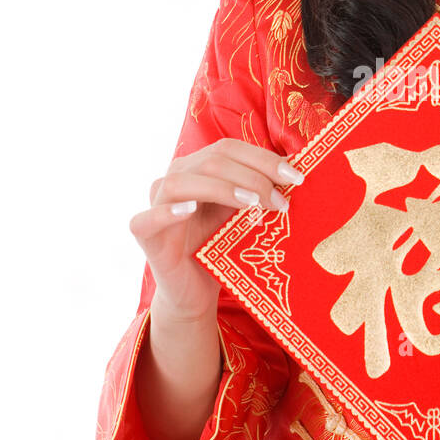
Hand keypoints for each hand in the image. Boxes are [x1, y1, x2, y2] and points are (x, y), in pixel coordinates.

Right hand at [129, 138, 303, 321]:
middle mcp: (176, 177)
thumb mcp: (243, 213)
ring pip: (183, 181)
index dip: (263, 158)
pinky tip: (190, 211)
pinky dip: (168, 212)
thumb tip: (295, 170)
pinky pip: (148, 218)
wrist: (195, 290)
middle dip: (252, 177)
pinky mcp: (143, 232)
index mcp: (198, 167)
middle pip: (212, 161)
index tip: (296, 177)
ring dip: (222, 189)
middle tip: (281, 201)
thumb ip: (259, 190)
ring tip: (254, 205)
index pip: (229, 149)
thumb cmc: (220, 247)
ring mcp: (155, 203)